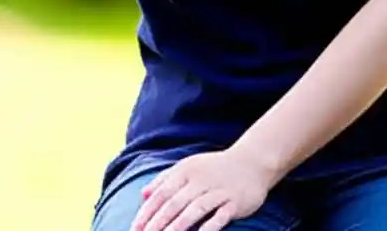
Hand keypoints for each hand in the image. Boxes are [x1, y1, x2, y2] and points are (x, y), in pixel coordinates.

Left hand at [130, 148, 276, 230]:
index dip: (147, 211)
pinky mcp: (234, 202)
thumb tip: (143, 194)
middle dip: (157, 222)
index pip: (161, 193)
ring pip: (194, 210)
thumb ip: (165, 179)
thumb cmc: (214, 168)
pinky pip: (219, 216)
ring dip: (178, 226)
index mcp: (185, 172)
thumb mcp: (188, 167)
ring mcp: (218, 191)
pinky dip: (208, 226)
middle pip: (174, 203)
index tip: (135, 228)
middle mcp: (199, 180)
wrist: (252, 162)